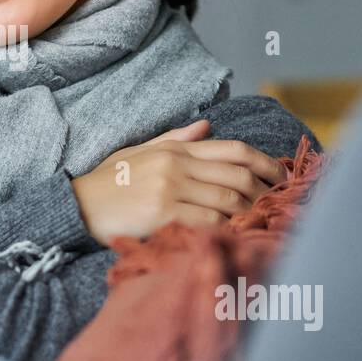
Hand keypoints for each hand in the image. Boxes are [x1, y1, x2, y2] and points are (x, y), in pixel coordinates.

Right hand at [70, 119, 287, 245]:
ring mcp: (170, 188)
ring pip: (228, 198)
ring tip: (262, 222)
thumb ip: (176, 139)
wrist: (77, 207)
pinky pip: (208, 220)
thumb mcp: (139, 151)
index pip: (233, 149)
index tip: (284, 177)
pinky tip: (236, 234)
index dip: (266, 162)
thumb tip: (208, 125)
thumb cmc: (108, 182)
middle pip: (237, 174)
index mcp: (174, 149)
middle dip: (265, 191)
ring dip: (250, 212)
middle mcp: (176, 164)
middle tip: (281, 205)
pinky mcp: (164, 213)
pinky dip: (227, 227)